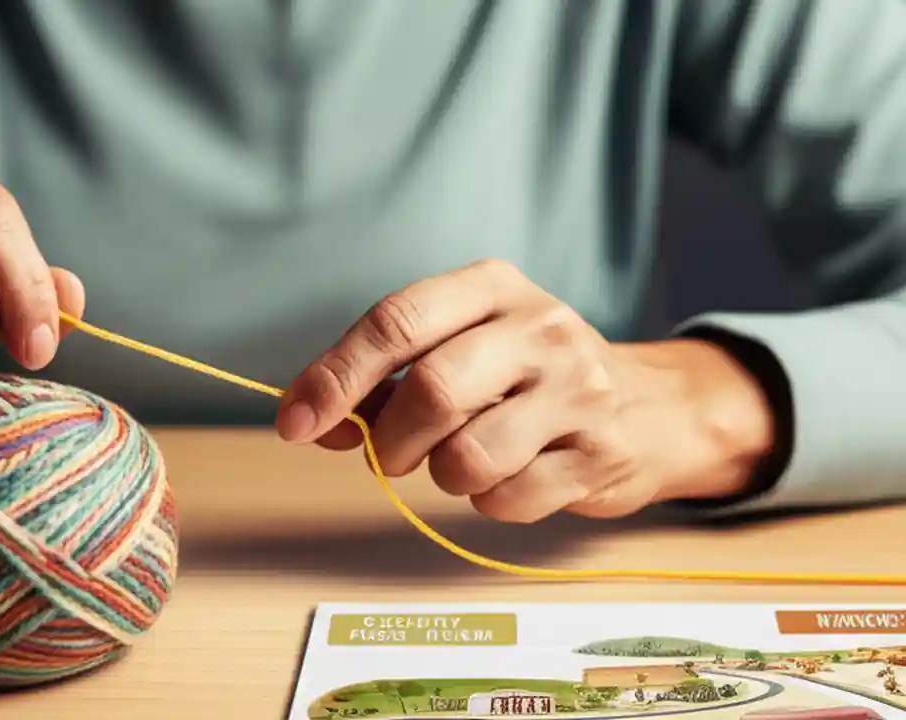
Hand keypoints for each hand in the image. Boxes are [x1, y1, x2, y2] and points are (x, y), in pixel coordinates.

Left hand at [275, 259, 775, 521]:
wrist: (649, 406)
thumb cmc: (526, 377)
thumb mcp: (459, 349)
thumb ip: (381, 383)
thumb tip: (309, 422)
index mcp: (491, 286)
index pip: (396, 322)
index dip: (335, 376)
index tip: (296, 421)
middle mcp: (541, 327)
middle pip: (432, 391)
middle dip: (392, 441)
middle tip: (394, 455)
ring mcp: (579, 389)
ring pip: (468, 456)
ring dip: (443, 475)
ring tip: (463, 460)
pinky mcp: (600, 453)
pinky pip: (508, 498)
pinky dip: (489, 501)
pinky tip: (514, 474)